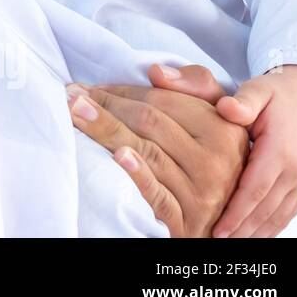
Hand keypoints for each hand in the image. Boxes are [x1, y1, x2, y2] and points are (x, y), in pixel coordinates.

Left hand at [69, 65, 248, 236]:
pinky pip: (157, 193)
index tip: (91, 87)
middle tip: (72, 96)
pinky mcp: (185, 220)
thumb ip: (197, 87)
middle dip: (106, 105)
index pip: (163, 101)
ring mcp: (202, 193)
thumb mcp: (217, 123)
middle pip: (150, 123)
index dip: (122, 91)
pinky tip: (116, 156)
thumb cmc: (209, 164)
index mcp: (225, 130)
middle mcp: (218, 161)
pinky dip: (136, 173)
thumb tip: (155, 71)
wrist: (220, 225)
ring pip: (148, 152)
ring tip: (75, 114)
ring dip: (106, 130)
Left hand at [206, 64, 296, 236]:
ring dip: (255, 232)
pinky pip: (287, 212)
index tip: (217, 229)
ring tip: (229, 244)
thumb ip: (242, 102)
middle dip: (241, 229)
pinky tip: (252, 235)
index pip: (256, 188)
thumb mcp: (257, 91)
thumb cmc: (274, 95)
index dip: (237, 212)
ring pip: (277, 215)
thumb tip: (226, 108)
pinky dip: (270, 226)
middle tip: (214, 242)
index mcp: (279, 150)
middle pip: (266, 209)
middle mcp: (295, 170)